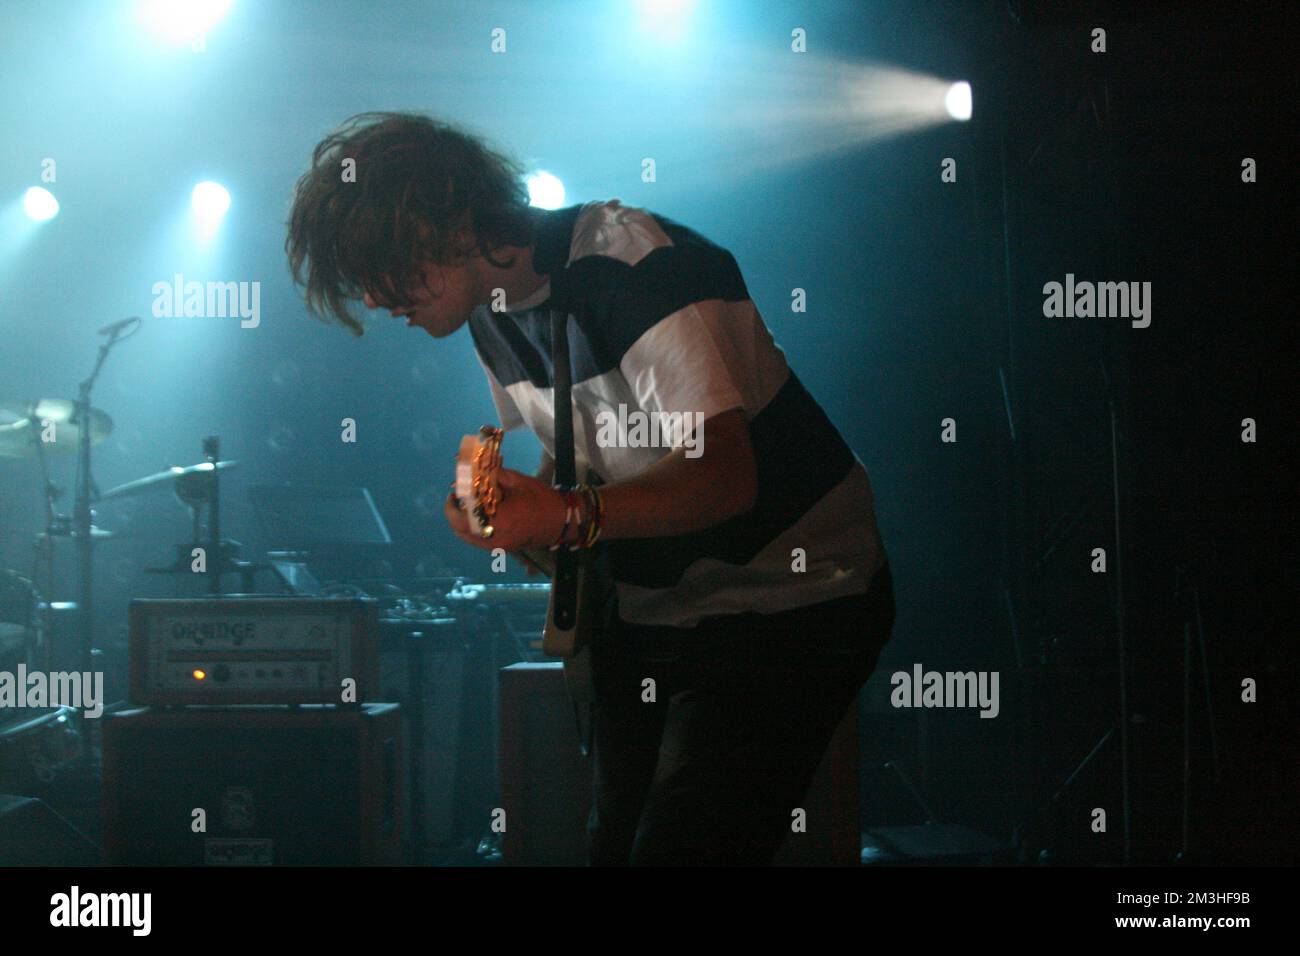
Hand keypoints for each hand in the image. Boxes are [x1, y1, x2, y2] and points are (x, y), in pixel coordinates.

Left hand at [444, 467, 566, 553]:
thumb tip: (471, 471)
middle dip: (455, 514)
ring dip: (464, 521)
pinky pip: (478, 540)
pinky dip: (474, 528)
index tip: (453, 492)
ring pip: (468, 536)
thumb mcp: (516, 481)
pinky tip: (481, 514)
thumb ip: (491, 476)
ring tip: (470, 505)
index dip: (452, 505)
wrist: (561, 521)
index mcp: (497, 520)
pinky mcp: (501, 548)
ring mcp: (496, 546)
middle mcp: (493, 537)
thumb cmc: (540, 499)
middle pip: (460, 530)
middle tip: (459, 498)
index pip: (462, 517)